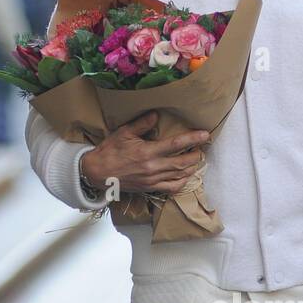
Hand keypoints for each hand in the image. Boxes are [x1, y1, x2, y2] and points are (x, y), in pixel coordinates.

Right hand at [79, 110, 209, 195]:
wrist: (97, 173)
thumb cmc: (110, 151)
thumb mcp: (124, 133)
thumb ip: (142, 124)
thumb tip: (157, 114)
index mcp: (147, 152)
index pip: (176, 144)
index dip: (192, 139)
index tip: (205, 135)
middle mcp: (152, 168)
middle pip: (182, 162)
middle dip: (196, 154)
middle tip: (202, 147)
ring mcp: (152, 180)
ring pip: (180, 176)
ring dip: (192, 168)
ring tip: (197, 159)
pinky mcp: (150, 188)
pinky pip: (171, 188)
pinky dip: (182, 182)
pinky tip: (186, 176)